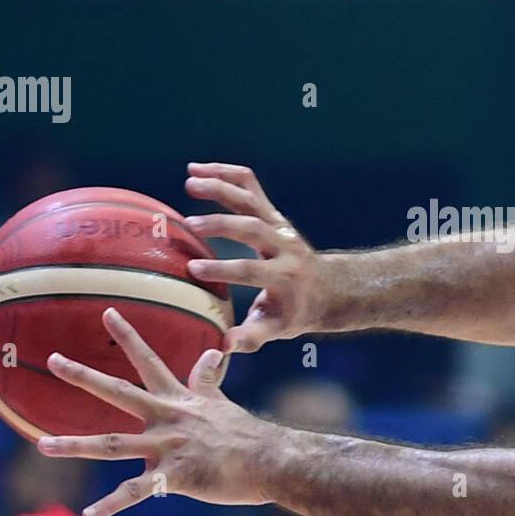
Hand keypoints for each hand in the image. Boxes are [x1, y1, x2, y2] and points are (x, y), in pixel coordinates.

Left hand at [37, 308, 273, 515]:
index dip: (127, 336)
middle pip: (118, 392)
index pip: (148, 360)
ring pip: (112, 445)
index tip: (106, 312)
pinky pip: (136, 491)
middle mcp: (167, 417)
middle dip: (84, 376)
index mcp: (178, 399)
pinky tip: (89, 514)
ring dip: (75, 446)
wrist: (270, 460)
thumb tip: (213, 351)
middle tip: (52, 360)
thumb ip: (208, 378)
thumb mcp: (221, 401)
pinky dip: (111, 504)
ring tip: (42, 445)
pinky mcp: (174, 476)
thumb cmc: (246, 434)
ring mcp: (168, 446)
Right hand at [182, 162, 323, 352]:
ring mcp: (279, 225)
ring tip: (189, 181)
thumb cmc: (295, 313)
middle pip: (252, 228)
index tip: (193, 268)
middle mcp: (284, 246)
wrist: (326, 288)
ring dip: (221, 188)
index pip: (251, 271)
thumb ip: (253, 337)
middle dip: (221, 225)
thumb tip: (224, 346)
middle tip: (188, 225)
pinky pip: (250, 186)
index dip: (223, 269)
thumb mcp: (278, 329)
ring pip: (251, 199)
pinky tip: (198, 169)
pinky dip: (226, 174)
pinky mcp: (272, 213)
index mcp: (284, 277)